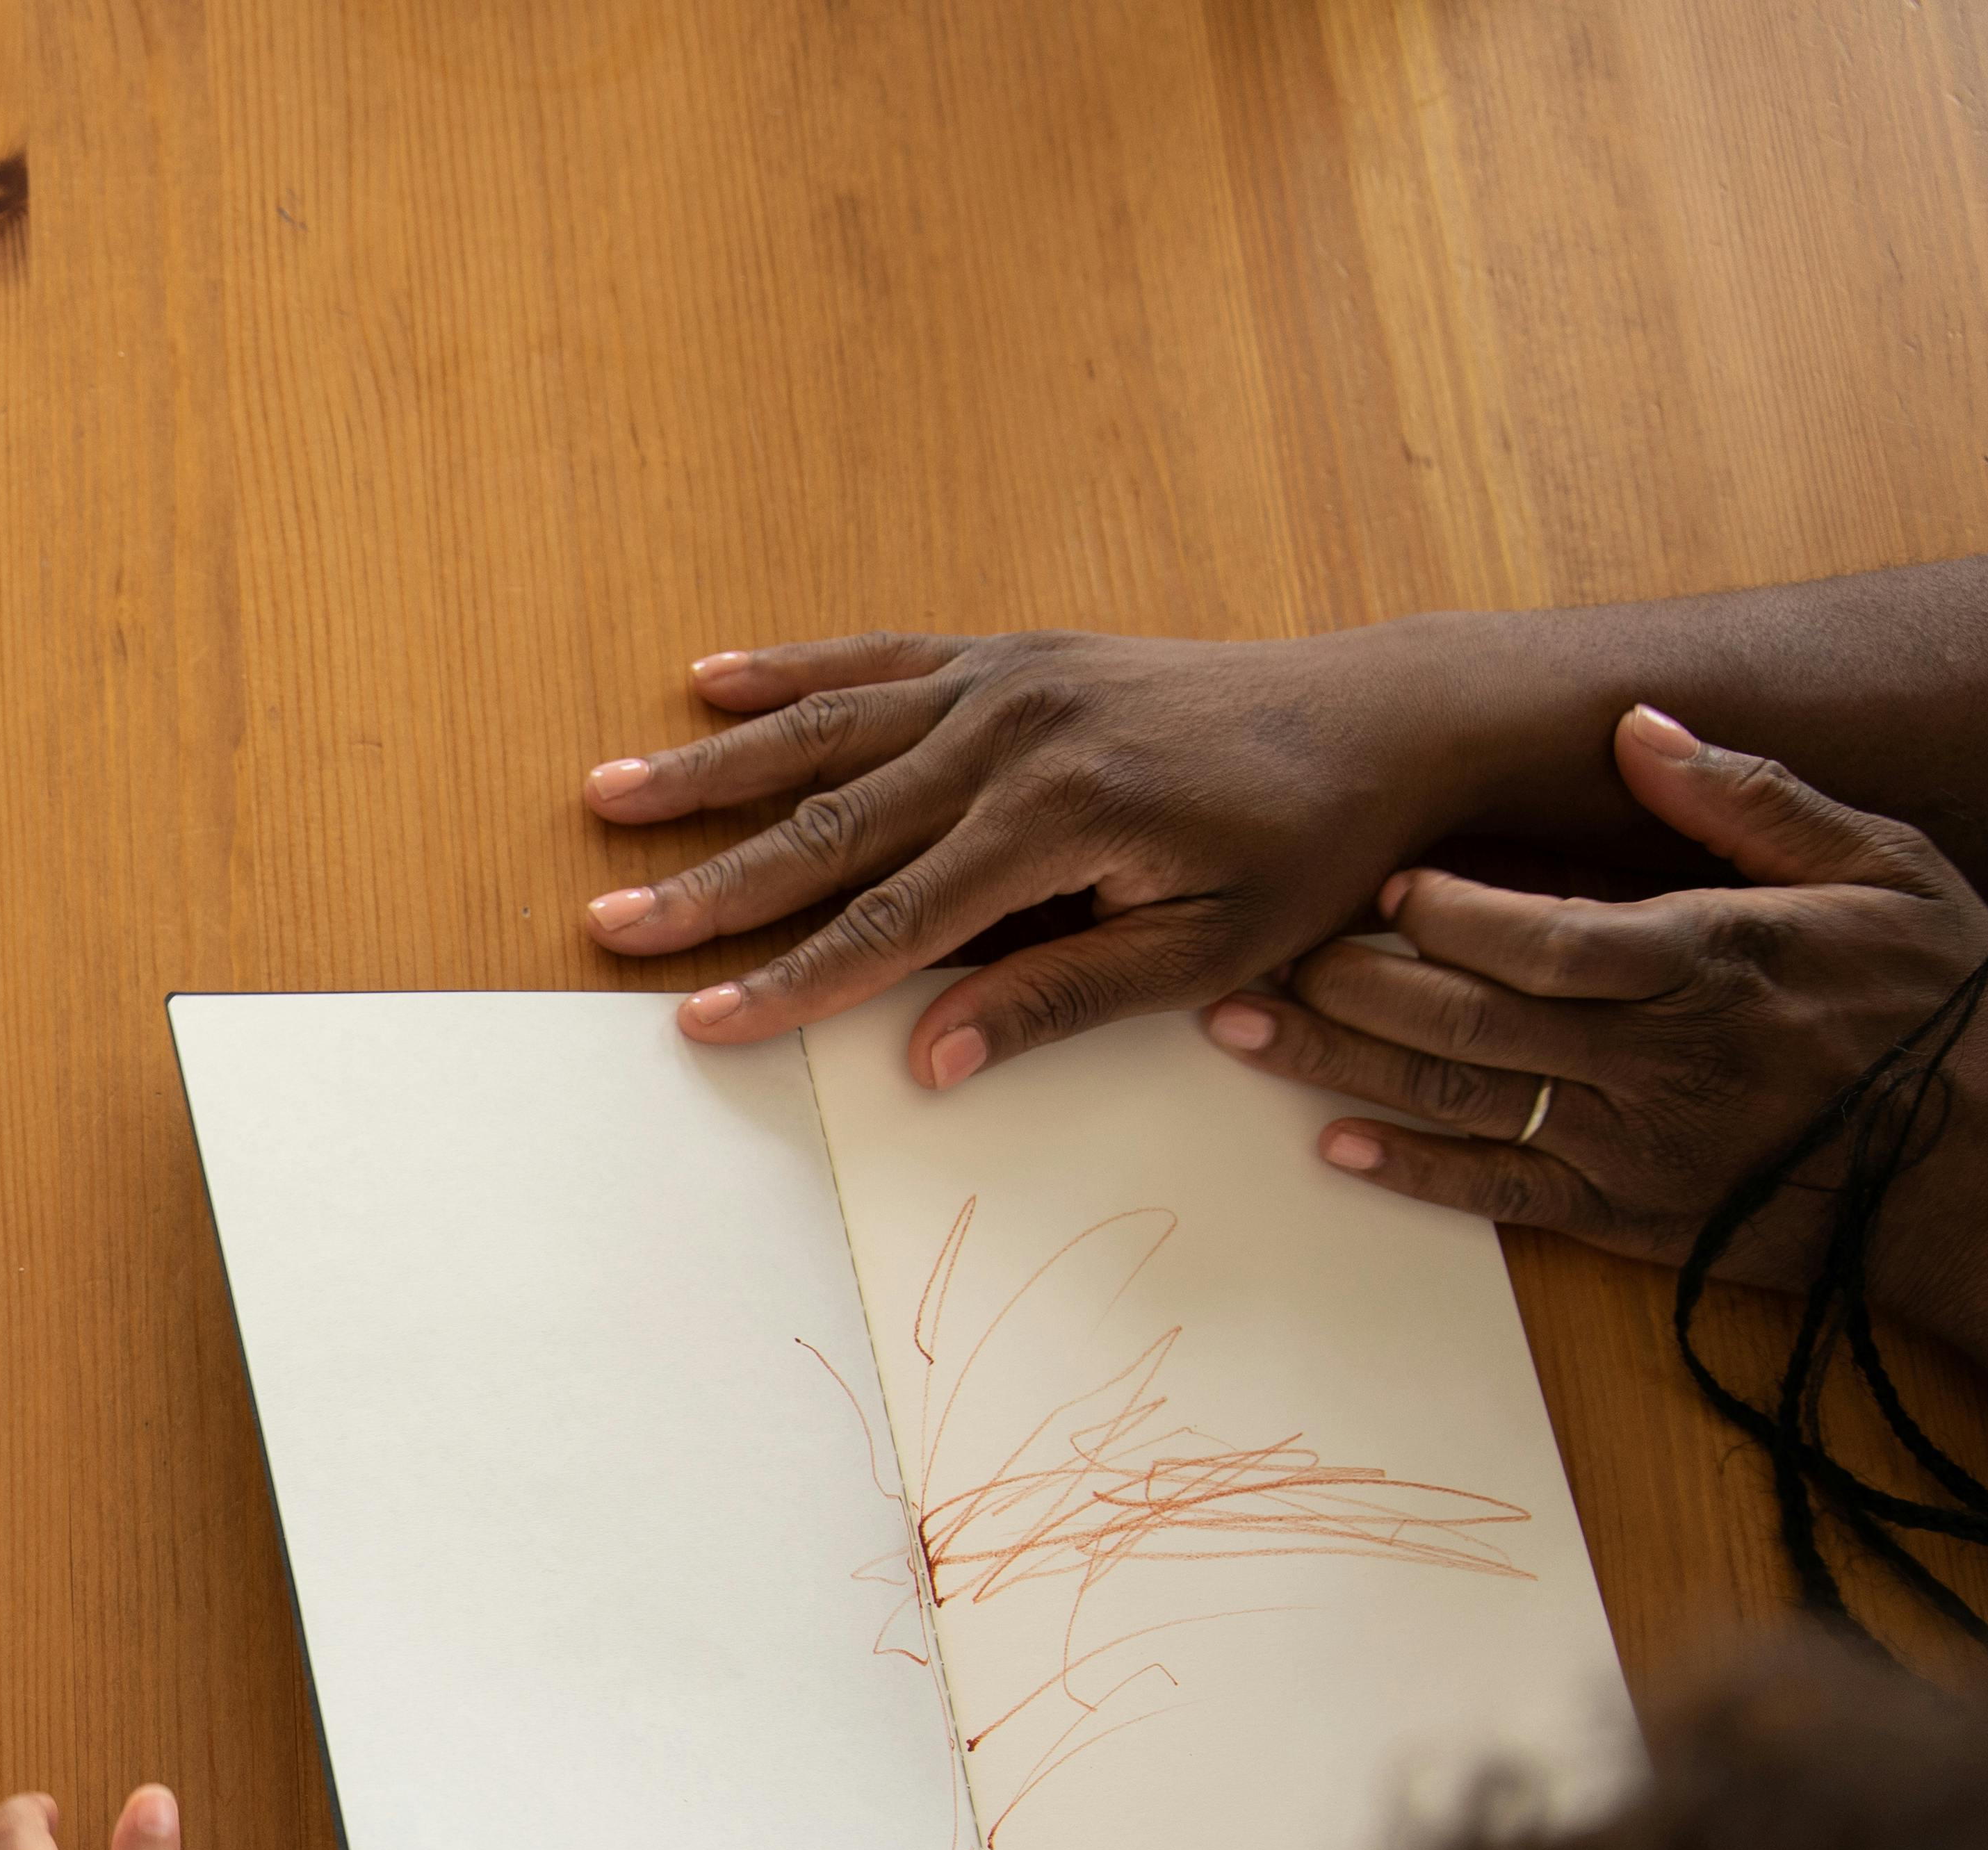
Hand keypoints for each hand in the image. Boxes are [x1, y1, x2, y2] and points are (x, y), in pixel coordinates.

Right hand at [582, 627, 1481, 1084]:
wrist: (1379, 721)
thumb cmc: (1307, 851)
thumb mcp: (1208, 955)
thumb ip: (1059, 998)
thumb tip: (928, 1059)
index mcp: (1061, 816)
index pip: (893, 921)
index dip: (789, 980)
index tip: (702, 1019)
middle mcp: (1013, 731)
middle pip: (829, 825)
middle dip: (710, 882)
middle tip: (608, 921)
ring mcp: (1005, 679)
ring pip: (826, 732)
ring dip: (711, 767)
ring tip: (609, 793)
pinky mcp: (1011, 653)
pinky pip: (878, 658)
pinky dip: (790, 671)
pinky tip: (709, 679)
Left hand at [1202, 710, 1987, 1373]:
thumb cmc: (1951, 1012)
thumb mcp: (1887, 874)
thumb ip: (1756, 802)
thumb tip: (1641, 726)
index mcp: (1710, 963)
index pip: (1544, 936)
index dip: (1450, 913)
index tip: (1383, 885)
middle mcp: (1653, 1059)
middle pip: (1467, 1017)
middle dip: (1346, 987)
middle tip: (1251, 959)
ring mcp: (1633, 1145)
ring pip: (1457, 1099)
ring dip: (1338, 1069)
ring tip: (1244, 1032)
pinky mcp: (1629, 1218)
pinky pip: (1499, 1195)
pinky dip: (1409, 1173)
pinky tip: (1333, 1149)